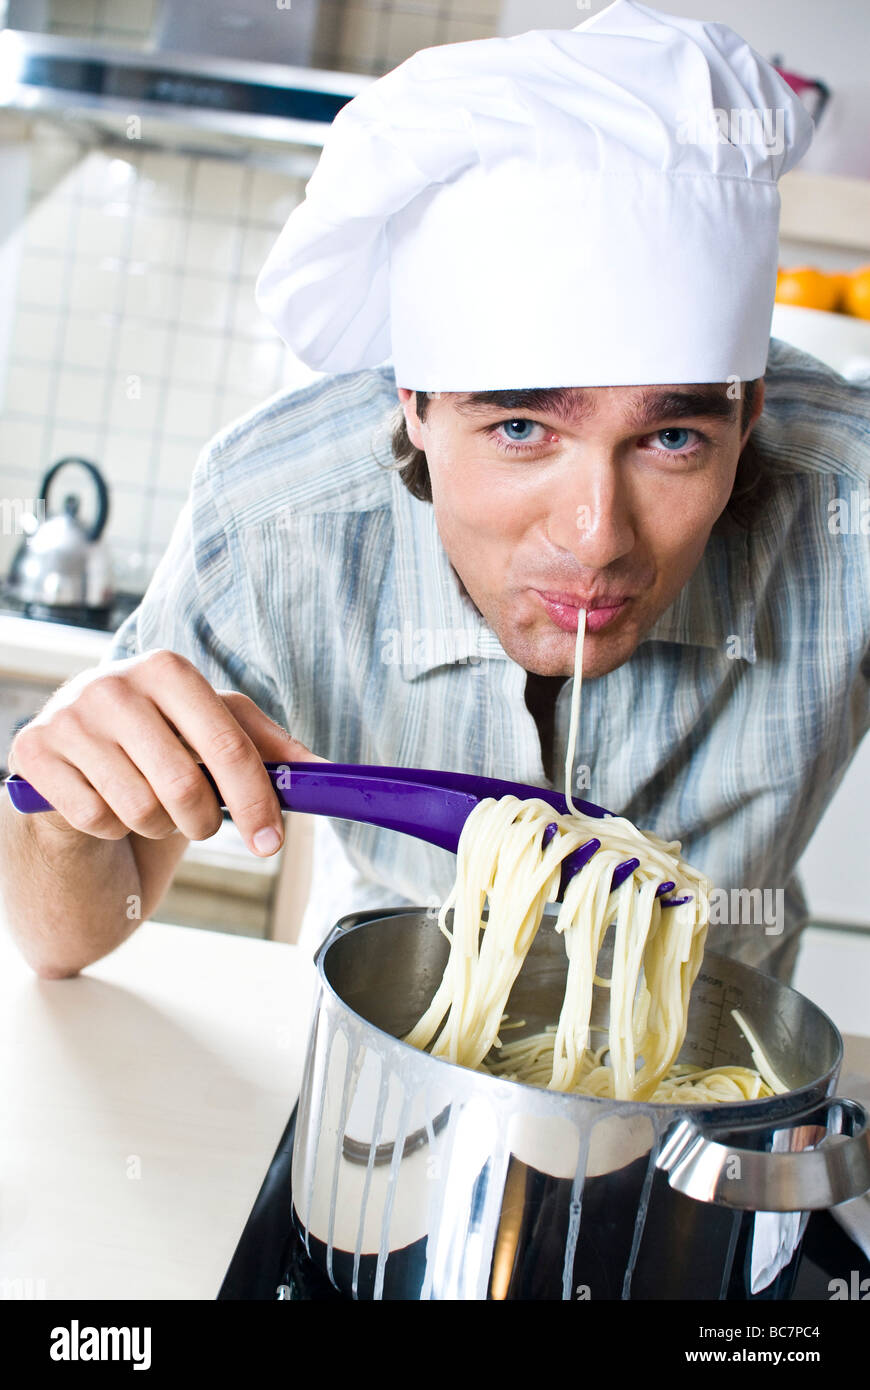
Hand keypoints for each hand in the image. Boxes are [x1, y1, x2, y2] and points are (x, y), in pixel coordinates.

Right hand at [7, 649, 321, 855]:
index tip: (271, 842)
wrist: (75, 752)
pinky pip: (94, 818)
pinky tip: (105, 801)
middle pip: (185, 788)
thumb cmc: (158, 738)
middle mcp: (114, 684)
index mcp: (169, 669)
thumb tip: (325, 773)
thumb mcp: (214, 729)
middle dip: (202, 822)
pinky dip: (110, 827)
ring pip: (139, 810)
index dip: (257, 802)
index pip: (229, 746)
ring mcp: (69, 717)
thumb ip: (269, 747)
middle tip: (200, 823)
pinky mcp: (33, 752)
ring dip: (155, 826)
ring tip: (147, 803)